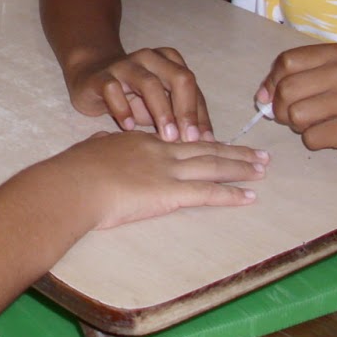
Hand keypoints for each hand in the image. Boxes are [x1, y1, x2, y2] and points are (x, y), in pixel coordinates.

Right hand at [43, 131, 266, 228]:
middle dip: (235, 152)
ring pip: (213, 166)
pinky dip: (231, 194)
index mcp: (143, 140)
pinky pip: (208, 193)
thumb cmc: (75, 169)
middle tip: (259, 154)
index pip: (182, 140)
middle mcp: (161, 150)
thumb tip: (103, 139)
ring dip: (241, 168)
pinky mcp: (170, 192)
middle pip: (206, 148)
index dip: (206, 141)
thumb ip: (104, 143)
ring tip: (262, 170)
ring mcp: (167, 170)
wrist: (73, 182)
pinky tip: (249, 197)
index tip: (223, 144)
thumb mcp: (92, 147)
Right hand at [67, 46, 211, 142]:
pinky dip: (123, 109)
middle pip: (179, 78)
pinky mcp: (101, 76)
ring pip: (149, 83)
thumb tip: (206, 143)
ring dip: (162, 112)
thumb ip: (180, 115)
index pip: (193, 88)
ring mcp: (125, 65)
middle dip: (187, 110)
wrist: (91, 76)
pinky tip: (128, 128)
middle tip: (189, 138)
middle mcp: (150, 58)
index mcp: (170, 60)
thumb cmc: (133, 95)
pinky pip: (114, 90)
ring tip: (166, 137)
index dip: (201, 114)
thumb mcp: (161, 103)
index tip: (206, 141)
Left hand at [261, 43, 336, 163]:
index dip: (272, 81)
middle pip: (286, 89)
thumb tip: (261, 98)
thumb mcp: (326, 76)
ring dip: (297, 125)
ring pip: (295, 115)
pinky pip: (310, 138)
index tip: (273, 95)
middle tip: (294, 115)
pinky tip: (330, 135)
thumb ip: (290, 79)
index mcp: (336, 53)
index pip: (286, 61)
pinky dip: (313, 140)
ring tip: (316, 122)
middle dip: (281, 108)